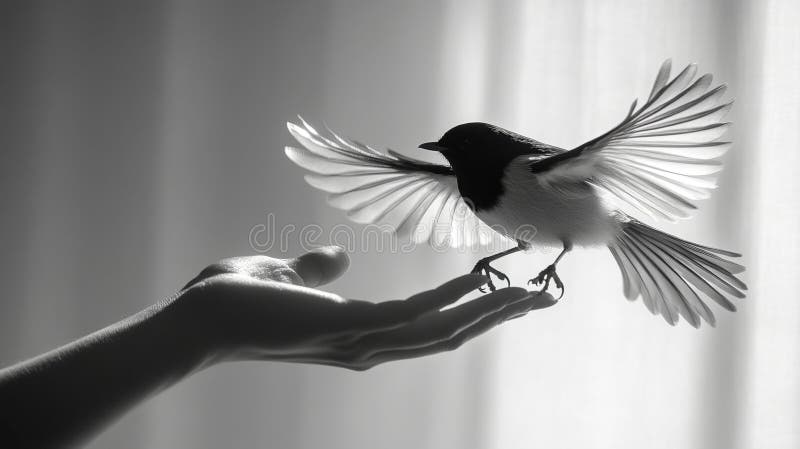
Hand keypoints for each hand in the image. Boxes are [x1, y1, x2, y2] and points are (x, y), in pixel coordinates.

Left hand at [181, 247, 555, 369]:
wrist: (199, 319)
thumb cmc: (236, 300)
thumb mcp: (286, 278)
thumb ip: (315, 271)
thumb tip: (337, 260)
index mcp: (361, 334)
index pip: (430, 327)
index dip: (472, 314)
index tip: (506, 295)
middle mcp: (370, 346)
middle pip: (449, 335)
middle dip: (498, 319)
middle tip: (544, 300)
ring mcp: (363, 341)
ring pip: (443, 331)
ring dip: (490, 313)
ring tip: (533, 294)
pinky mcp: (350, 329)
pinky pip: (413, 316)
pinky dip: (450, 298)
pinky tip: (480, 280)